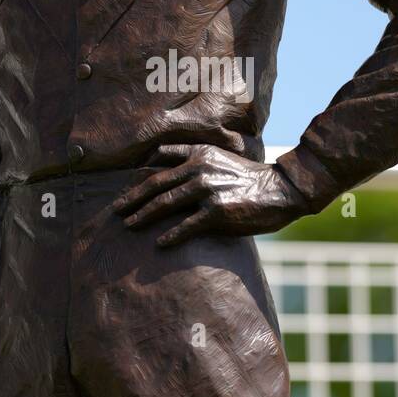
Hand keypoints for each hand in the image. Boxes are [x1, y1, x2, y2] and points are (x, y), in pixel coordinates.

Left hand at [114, 143, 307, 246]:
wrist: (282, 190)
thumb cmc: (250, 179)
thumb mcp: (223, 160)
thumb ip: (199, 162)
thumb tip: (173, 176)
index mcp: (200, 153)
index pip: (162, 157)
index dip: (141, 171)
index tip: (126, 185)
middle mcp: (200, 168)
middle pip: (156, 183)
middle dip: (132, 197)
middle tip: (115, 209)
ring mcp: (208, 190)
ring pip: (165, 203)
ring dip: (143, 215)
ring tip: (129, 225)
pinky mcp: (217, 212)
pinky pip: (186, 226)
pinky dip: (171, 236)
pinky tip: (159, 243)